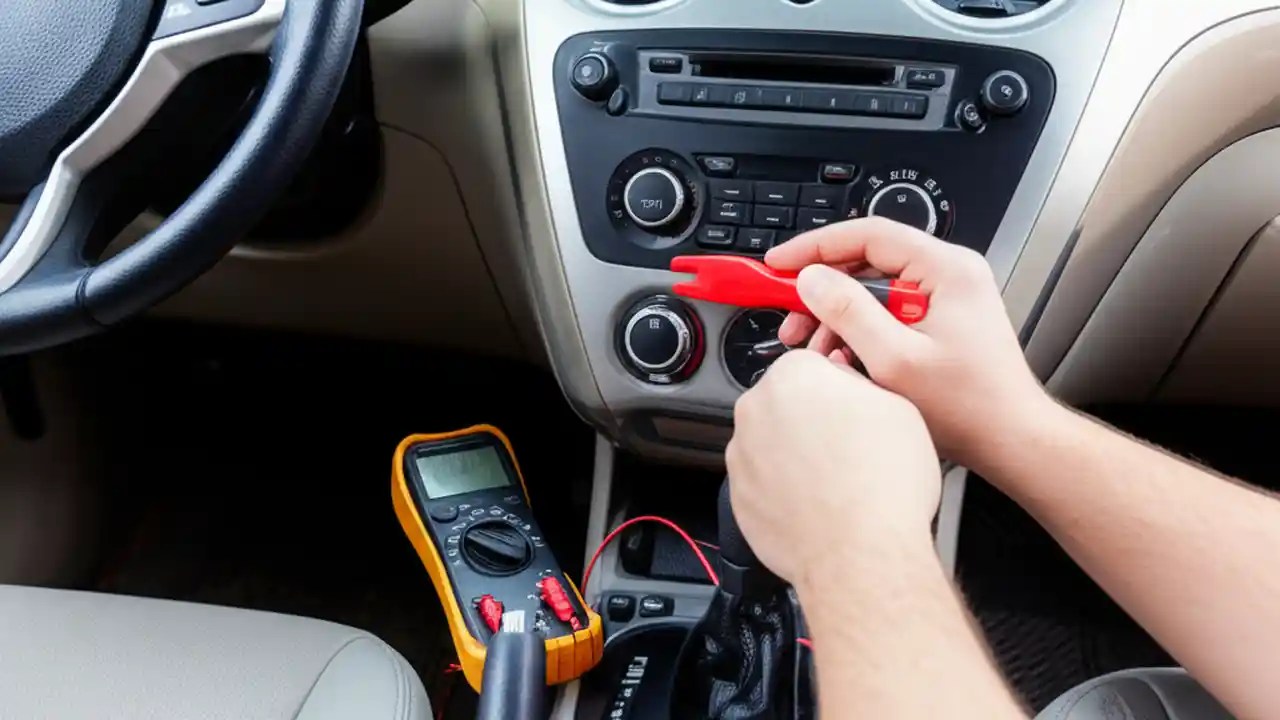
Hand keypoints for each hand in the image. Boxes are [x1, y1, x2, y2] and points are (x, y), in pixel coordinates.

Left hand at [726, 349, 941, 586]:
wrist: (860, 555)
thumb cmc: (883, 484)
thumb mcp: (898, 406)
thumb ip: (859, 383)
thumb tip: (845, 382)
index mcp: (794, 376)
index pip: (810, 364)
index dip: (838, 387)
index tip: (853, 407)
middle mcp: (757, 410)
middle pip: (785, 403)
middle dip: (812, 419)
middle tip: (849, 446)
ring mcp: (742, 455)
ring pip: (771, 443)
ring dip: (795, 455)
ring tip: (837, 480)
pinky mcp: (738, 497)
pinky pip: (763, 483)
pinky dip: (783, 490)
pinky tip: (818, 504)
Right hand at [764, 218, 1050, 471]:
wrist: (1011, 441)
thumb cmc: (971, 408)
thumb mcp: (897, 360)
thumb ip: (850, 312)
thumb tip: (811, 280)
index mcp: (947, 269)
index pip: (868, 234)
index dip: (816, 247)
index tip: (778, 265)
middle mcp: (949, 274)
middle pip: (867, 262)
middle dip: (822, 292)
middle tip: (791, 320)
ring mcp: (945, 297)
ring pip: (872, 290)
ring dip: (837, 318)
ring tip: (816, 351)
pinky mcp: (939, 320)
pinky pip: (887, 313)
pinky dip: (858, 332)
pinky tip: (843, 360)